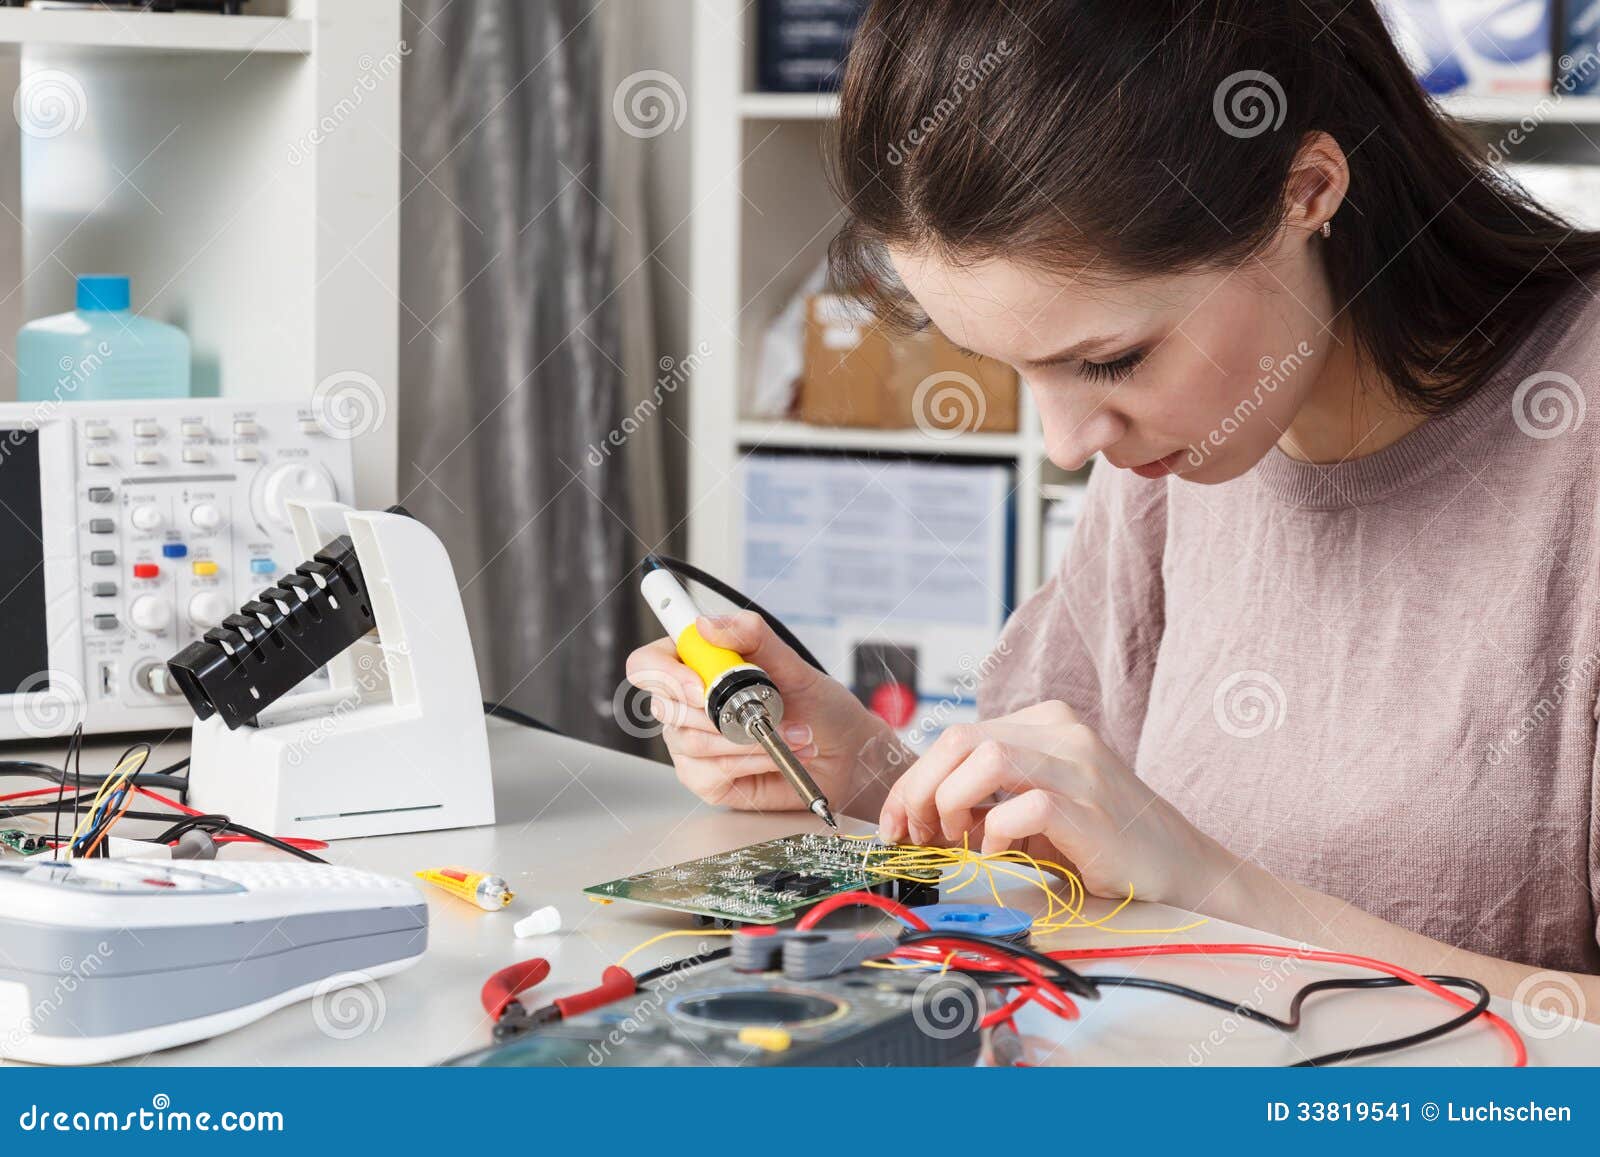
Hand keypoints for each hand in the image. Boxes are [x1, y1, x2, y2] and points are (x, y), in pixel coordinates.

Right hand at [625, 611, 903, 817]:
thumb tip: (705, 624)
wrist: (843, 752)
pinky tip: (774, 755)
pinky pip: (710, 772)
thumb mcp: (792, 662)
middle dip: (718, 711)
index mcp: (696, 664)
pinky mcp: (705, 778)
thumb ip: (751, 635)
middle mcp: (686, 703)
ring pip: (690, 741)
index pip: (647, 663)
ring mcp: (691, 743)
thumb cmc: (818, 704)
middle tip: (765, 708)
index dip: (664, 673)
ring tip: (787, 731)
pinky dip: (749, 762)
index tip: (701, 686)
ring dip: (745, 737)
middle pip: (663, 705)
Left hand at [877, 700, 1239, 909]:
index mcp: (1044, 724)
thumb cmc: (1099, 842)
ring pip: (986, 758)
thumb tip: (920, 815)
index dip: (913, 781)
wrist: (1181, 869)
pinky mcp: (1092, 807)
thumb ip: (986, 795)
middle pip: (960, 739)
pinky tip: (1001, 853)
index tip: (897, 823)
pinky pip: (1026, 806)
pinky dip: (998, 833)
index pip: (956, 736)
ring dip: (953, 804)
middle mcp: (1061, 733)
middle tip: (916, 836)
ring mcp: (1079, 766)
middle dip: (920, 790)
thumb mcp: (1034, 806)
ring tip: (960, 841)